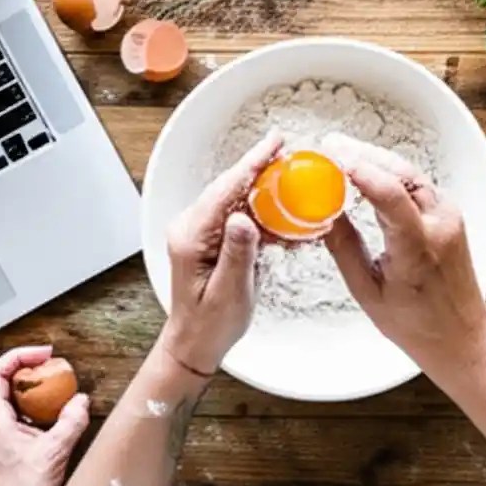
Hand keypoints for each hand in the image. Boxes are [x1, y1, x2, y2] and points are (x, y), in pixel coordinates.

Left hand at [0, 345, 89, 485]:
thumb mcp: (55, 452)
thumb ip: (70, 422)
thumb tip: (81, 399)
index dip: (17, 356)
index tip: (42, 354)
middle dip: (25, 367)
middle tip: (50, 364)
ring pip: (5, 395)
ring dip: (28, 385)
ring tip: (52, 384)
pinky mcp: (1, 442)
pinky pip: (12, 411)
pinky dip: (29, 403)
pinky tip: (49, 411)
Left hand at [162, 132, 282, 376]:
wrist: (195, 343)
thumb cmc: (209, 324)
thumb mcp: (230, 292)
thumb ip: (238, 253)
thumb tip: (244, 218)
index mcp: (191, 237)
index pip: (225, 190)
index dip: (252, 163)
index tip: (275, 142)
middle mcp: (191, 228)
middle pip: (230, 187)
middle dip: (262, 169)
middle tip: (290, 153)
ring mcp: (199, 232)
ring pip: (236, 199)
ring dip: (266, 194)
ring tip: (294, 185)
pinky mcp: (211, 239)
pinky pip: (238, 216)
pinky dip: (263, 215)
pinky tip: (284, 220)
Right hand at [322, 137, 485, 366]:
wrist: (461, 336)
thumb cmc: (418, 324)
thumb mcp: (367, 291)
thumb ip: (344, 248)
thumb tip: (322, 214)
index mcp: (418, 248)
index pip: (392, 195)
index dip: (361, 170)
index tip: (333, 156)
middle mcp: (440, 225)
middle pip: (401, 173)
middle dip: (363, 154)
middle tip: (330, 146)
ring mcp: (449, 216)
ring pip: (410, 173)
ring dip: (376, 160)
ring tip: (343, 154)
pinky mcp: (450, 214)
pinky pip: (418, 184)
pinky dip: (391, 173)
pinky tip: (369, 172)